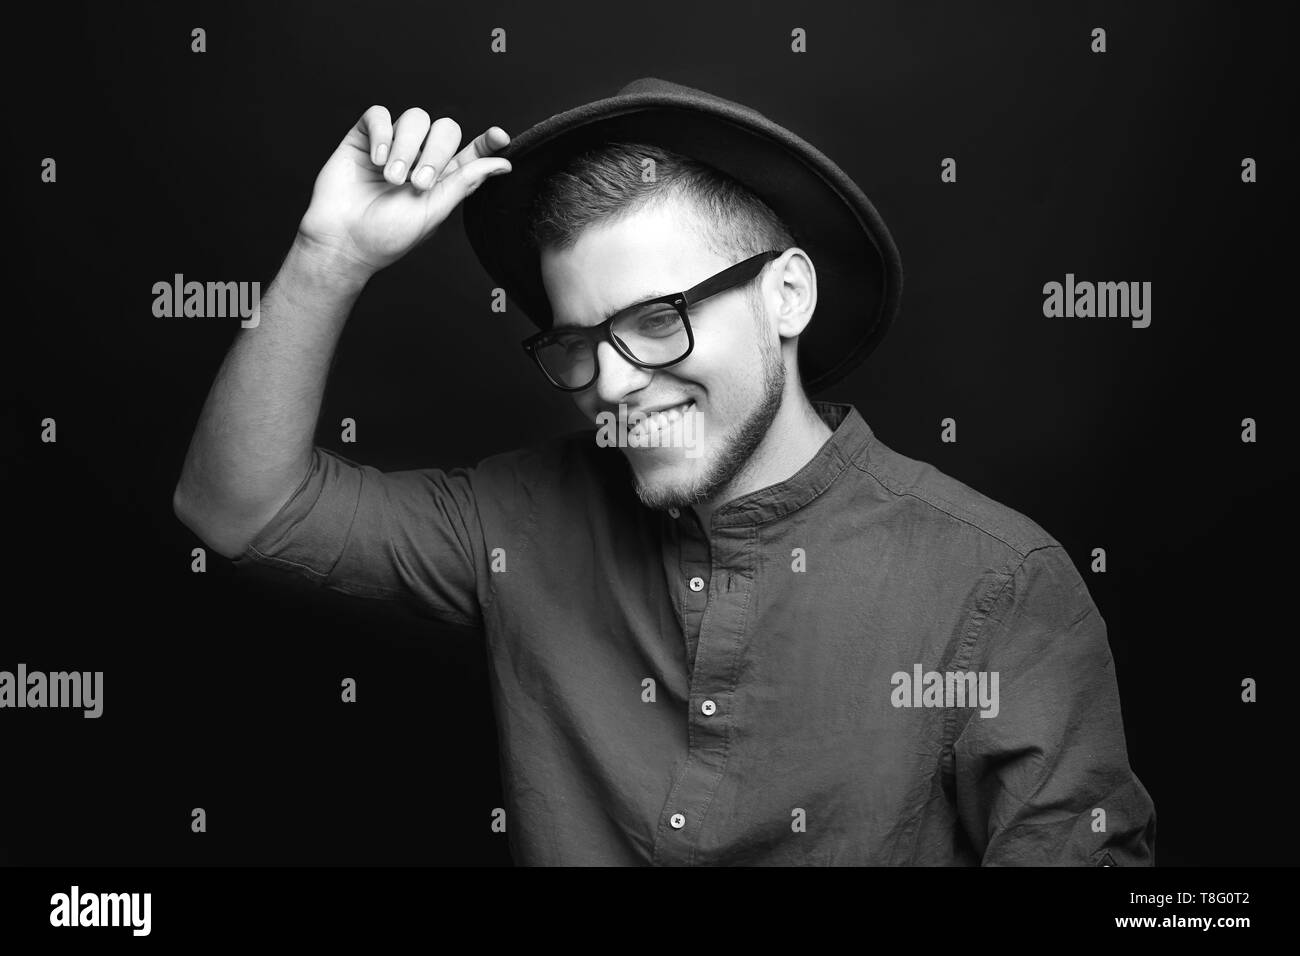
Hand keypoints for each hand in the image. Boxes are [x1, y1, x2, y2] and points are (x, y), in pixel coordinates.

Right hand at [297, 106, 511, 277]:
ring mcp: (393, 145)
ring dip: (406, 148)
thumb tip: (502, 165)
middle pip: (446, 128)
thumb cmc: (387, 235)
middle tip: (418, 183)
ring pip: (415, 118)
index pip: (472, 151)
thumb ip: (464, 182)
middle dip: (436, 152)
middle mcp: (421, 157)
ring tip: (392, 178)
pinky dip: (381, 134)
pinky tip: (375, 161)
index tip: (500, 137)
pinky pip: (379, 114)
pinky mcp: (364, 138)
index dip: (488, 142)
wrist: (343, 240)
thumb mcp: (434, 211)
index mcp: (443, 178)